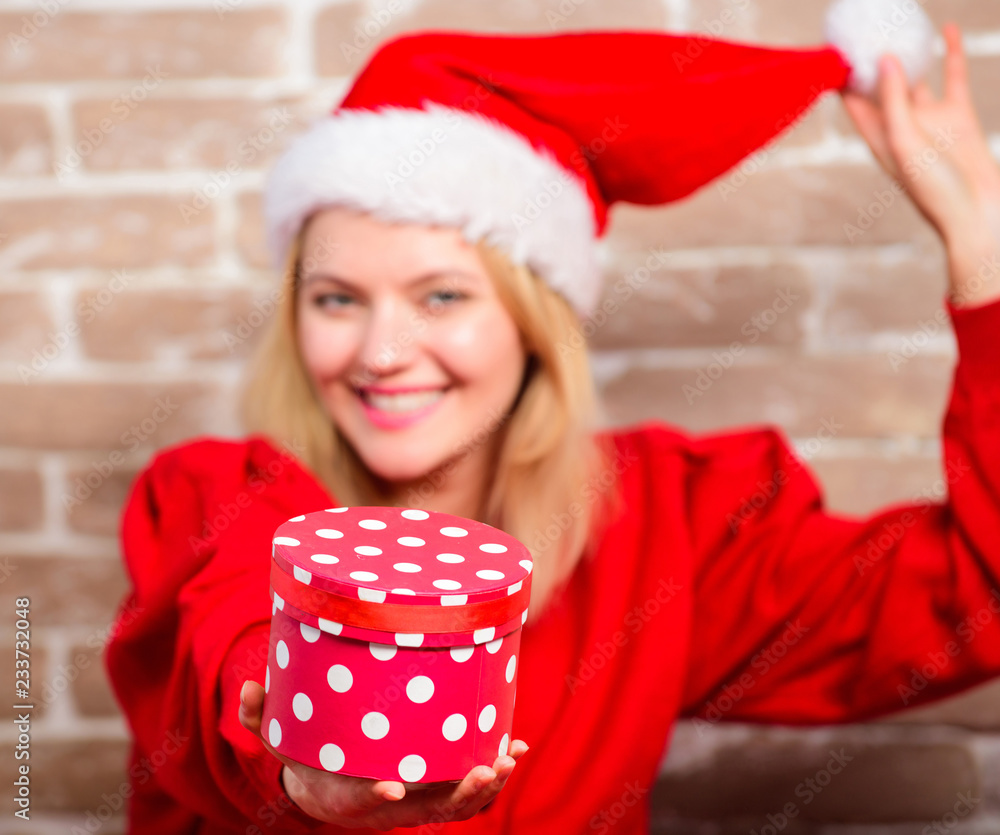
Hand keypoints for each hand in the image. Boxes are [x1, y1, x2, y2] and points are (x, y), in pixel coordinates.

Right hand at [238, 680, 528, 829]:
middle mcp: (389, 805)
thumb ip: (264, 717)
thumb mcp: (283, 741)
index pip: (364, 801)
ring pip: (456, 806)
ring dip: (485, 787)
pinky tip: (513, 748)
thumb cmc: (310, 758)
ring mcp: (415, 801)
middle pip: (429, 811)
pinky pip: (467, 793)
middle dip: (459, 795)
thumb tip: (246, 689)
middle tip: (482, 770)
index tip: (392, 786)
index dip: (378, 796)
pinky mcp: (432, 791)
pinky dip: (492, 775)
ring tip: (506, 758)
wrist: (329, 788)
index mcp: (349, 796)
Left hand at [840, 23, 999, 304]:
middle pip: (880, 86)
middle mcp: (900, 127)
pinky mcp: (958, 115)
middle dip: (872, 61)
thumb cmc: (933, 189)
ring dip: (908, 53)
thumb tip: (884, 60)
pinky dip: (948, 53)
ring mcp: (930, 120)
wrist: (978, 213)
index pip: (852, 102)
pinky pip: (951, 76)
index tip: (835, 48)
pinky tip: (944, 28)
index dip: (842, 77)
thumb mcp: (906, 142)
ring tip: (900, 22)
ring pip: (914, 78)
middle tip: (866, 27)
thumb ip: (894, 102)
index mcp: (878, 139)